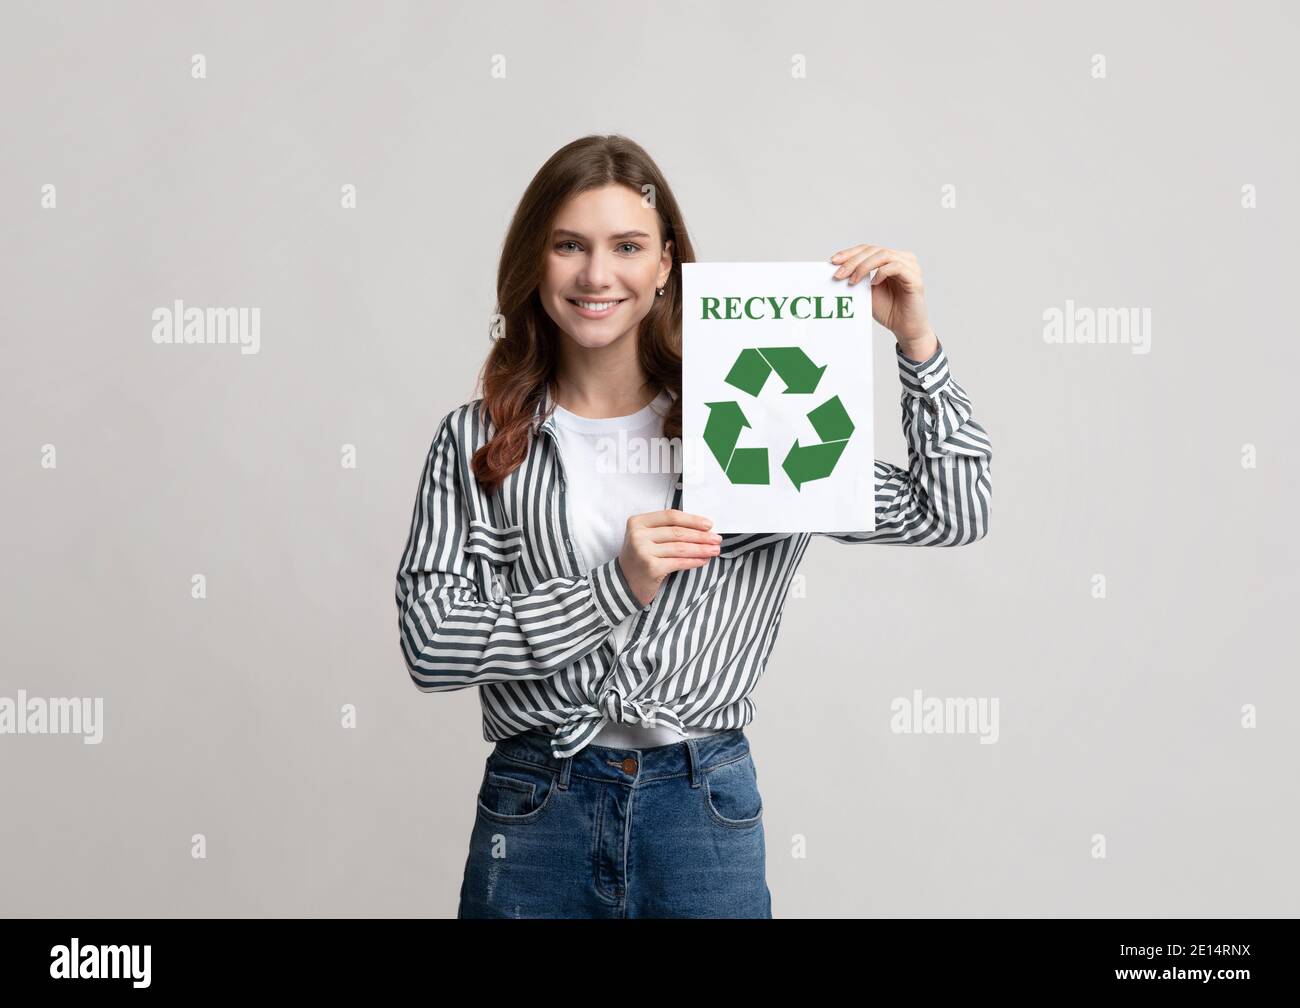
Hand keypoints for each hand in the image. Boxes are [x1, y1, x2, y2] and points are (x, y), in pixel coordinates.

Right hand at [618, 509, 721, 606]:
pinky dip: (694, 561)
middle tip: (717, 539)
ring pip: (680, 547)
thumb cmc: (640, 558)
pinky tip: (704, 560)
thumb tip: (701, 529)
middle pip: (677, 532)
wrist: (624, 583)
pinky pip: (679, 562)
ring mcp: (643, 551)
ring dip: (701, 549)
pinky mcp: (651, 567)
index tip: (709, 524)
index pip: (670, 516)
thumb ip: (666, 530)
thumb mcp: (647, 538)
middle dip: (701, 535)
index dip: (692, 519)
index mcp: (638, 522)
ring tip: (714, 550)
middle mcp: (638, 535)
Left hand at [829, 244, 937, 360]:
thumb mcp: (867, 292)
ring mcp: (910, 267)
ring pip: (884, 255)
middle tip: (839, 274)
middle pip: (874, 250)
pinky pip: (896, 267)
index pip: (868, 249)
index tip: (833, 261)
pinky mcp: (915, 278)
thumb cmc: (888, 310)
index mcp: (890, 259)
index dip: (850, 253)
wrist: (905, 328)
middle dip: (853, 261)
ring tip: (853, 280)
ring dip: (864, 266)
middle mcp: (902, 259)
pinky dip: (882, 272)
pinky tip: (873, 283)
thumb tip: (837, 270)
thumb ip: (857, 278)